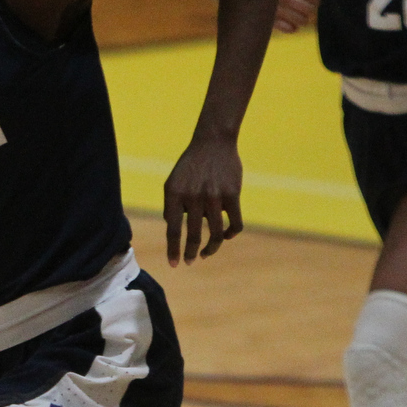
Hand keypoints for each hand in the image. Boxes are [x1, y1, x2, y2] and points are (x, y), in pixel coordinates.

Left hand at [163, 133, 243, 265]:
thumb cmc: (191, 166)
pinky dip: (231, 234)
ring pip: (216, 233)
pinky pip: (235, 223)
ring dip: (211, 247)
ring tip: (206, 253)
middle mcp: (194, 196)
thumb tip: (173, 229)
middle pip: (194, 235)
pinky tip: (227, 237)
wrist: (213, 142)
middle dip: (191, 253)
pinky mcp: (233, 194)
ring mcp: (214, 196)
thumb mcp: (172, 182)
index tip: (174, 264)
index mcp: (175, 194)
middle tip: (190, 262)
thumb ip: (171, 206)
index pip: (173, 229)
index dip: (173, 249)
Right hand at [274, 0, 330, 33]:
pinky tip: (287, 21)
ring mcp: (275, 9)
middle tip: (302, 7)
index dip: (316, 0)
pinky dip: (292, 27)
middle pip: (310, 10)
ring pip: (302, 21)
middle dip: (309, 10)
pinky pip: (291, 29)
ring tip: (295, 14)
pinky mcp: (270, 22)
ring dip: (301, 20)